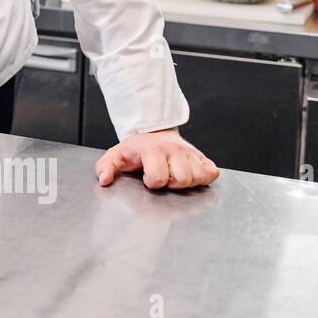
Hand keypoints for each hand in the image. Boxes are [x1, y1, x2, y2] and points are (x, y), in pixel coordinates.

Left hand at [95, 127, 219, 189]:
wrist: (155, 133)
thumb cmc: (137, 149)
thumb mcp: (117, 154)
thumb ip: (106, 166)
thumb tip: (105, 180)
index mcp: (153, 150)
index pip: (158, 178)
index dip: (151, 182)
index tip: (146, 177)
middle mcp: (174, 150)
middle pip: (182, 179)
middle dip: (171, 183)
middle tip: (164, 176)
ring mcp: (190, 153)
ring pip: (198, 178)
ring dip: (187, 182)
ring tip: (175, 175)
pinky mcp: (202, 157)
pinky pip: (212, 173)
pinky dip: (204, 178)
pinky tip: (190, 175)